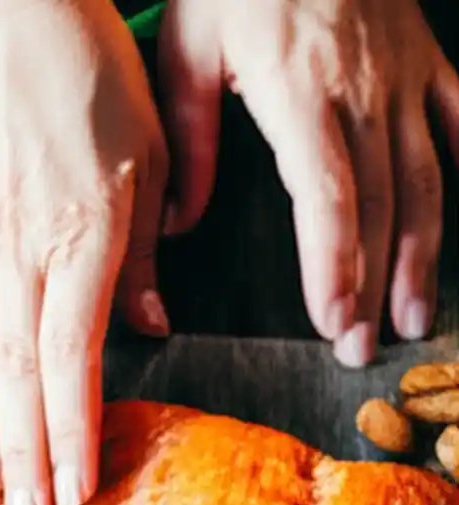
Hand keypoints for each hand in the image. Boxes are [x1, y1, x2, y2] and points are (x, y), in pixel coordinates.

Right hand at [0, 0, 168, 504]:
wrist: (8, 10)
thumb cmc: (89, 70)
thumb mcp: (147, 151)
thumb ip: (147, 248)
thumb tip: (150, 325)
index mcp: (83, 234)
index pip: (73, 359)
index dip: (71, 433)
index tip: (74, 490)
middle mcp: (19, 248)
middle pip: (19, 374)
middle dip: (26, 457)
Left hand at [160, 0, 458, 365]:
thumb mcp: (189, 51)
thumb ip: (190, 142)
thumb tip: (179, 223)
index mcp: (300, 93)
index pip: (328, 197)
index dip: (334, 263)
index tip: (331, 318)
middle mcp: (364, 92)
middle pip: (380, 205)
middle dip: (374, 284)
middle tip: (363, 348)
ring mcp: (405, 76)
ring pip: (425, 180)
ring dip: (422, 254)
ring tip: (415, 317)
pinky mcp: (427, 60)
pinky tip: (456, 226)